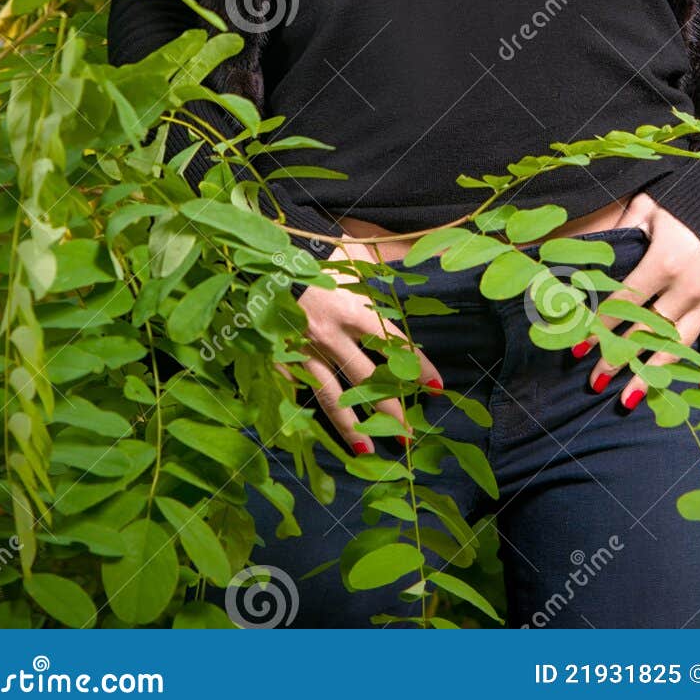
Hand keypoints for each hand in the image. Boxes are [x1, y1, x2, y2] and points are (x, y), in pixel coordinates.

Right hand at [286, 234, 444, 454]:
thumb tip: (430, 259)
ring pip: (330, 394)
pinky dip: (304, 411)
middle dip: (389, 409)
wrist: (263, 249)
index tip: (436, 389)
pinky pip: (294, 387)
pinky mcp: (278, 354)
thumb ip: (389, 260)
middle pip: (367, 379)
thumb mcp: (357, 249)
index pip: (395, 345)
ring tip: (367, 451)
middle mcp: (331, 335)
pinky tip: (313, 433)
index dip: (417, 367)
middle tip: (407, 437)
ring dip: (350, 425)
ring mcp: (302, 348)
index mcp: (354, 308)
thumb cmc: (316, 248)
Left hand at [577, 194, 699, 408]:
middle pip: (648, 331)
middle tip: (596, 381)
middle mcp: (689, 285)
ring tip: (631, 398)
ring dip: (655, 373)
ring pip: (679, 344)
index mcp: (665, 260)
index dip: (602, 327)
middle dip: (620, 357)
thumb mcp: (650, 205)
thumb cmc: (687, 197)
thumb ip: (623, 229)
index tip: (580, 348)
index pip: (626, 303)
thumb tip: (594, 251)